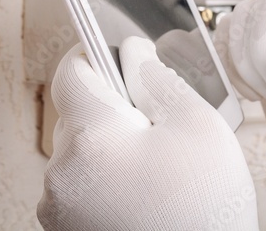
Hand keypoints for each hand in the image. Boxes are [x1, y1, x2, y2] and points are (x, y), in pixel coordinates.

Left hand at [38, 37, 257, 230]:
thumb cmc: (205, 205)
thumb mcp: (199, 123)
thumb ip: (160, 79)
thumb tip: (136, 55)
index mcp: (92, 139)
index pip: (73, 73)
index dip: (97, 54)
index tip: (121, 53)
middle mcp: (61, 174)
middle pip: (79, 114)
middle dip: (115, 108)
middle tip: (161, 122)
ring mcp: (60, 208)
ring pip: (81, 151)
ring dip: (112, 145)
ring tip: (160, 165)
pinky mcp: (68, 230)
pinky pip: (81, 185)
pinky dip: (107, 177)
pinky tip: (146, 189)